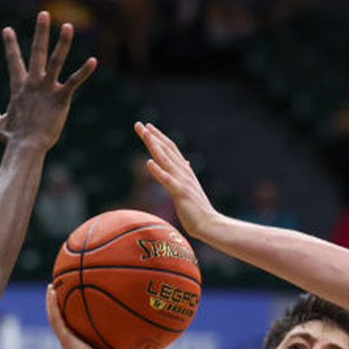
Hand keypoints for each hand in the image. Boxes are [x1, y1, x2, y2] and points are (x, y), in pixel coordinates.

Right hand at [0, 12, 96, 150]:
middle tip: (44, 13)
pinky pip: (74, 82)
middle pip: (37, 52)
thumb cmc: (13, 137)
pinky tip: (93, 61)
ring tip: (68, 26)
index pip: (13, 61)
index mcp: (19, 87)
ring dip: (62, 43)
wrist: (26, 146)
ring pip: (56, 60)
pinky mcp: (61, 98)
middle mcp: (33, 83)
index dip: (10, 45)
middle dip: (41, 32)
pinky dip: (84, 72)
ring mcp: (47, 89)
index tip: (7, 29)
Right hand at [45, 285, 138, 348]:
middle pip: (62, 321)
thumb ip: (133, 344)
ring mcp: (66, 340)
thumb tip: (150, 335)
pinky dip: (52, 304)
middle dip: (59, 307)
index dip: (74, 318)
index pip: (76, 329)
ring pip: (55, 317)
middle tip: (59, 291)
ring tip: (51, 286)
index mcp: (81, 347)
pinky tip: (52, 290)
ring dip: (51, 301)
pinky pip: (55, 318)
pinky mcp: (65, 338)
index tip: (76, 306)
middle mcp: (71, 343)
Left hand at [133, 122, 219, 238]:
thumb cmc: (198, 208)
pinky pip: (167, 180)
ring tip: (144, 135)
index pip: (171, 149)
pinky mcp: (180, 193)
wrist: (209, 224)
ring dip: (154, 146)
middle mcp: (183, 172)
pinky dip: (158, 171)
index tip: (147, 127)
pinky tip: (149, 162)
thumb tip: (186, 162)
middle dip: (152, 137)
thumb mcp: (191, 187)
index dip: (159, 137)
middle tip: (139, 125)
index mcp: (185, 170)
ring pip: (166, 160)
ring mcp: (182, 181)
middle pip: (166, 150)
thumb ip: (186, 173)